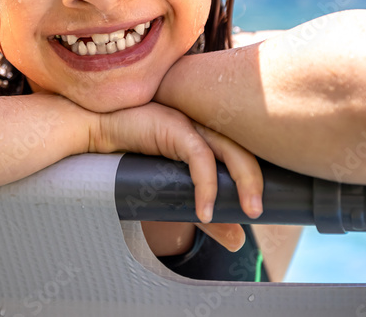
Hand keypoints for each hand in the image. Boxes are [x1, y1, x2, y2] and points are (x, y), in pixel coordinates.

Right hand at [89, 102, 263, 249]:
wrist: (97, 134)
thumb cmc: (134, 156)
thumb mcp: (176, 192)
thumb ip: (205, 213)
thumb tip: (239, 241)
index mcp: (210, 135)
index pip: (245, 152)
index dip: (260, 175)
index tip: (268, 207)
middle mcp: (206, 125)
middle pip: (245, 148)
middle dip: (257, 180)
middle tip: (258, 212)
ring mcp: (191, 123)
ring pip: (230, 149)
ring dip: (244, 181)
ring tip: (248, 212)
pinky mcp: (175, 127)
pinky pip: (200, 156)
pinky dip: (207, 184)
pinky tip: (204, 210)